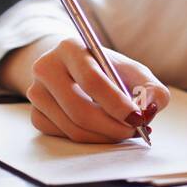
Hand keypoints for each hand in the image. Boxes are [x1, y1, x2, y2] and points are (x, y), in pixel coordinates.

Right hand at [26, 37, 170, 142]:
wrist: (76, 71)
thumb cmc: (108, 71)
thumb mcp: (133, 71)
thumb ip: (151, 88)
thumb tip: (149, 110)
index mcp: (70, 48)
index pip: (92, 81)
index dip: (117, 104)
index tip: (138, 118)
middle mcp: (46, 68)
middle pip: (79, 109)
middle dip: (112, 127)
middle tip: (134, 130)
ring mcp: (36, 93)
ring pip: (73, 128)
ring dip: (104, 136)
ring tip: (124, 130)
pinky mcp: (36, 114)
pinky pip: (65, 137)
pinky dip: (90, 139)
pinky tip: (103, 129)